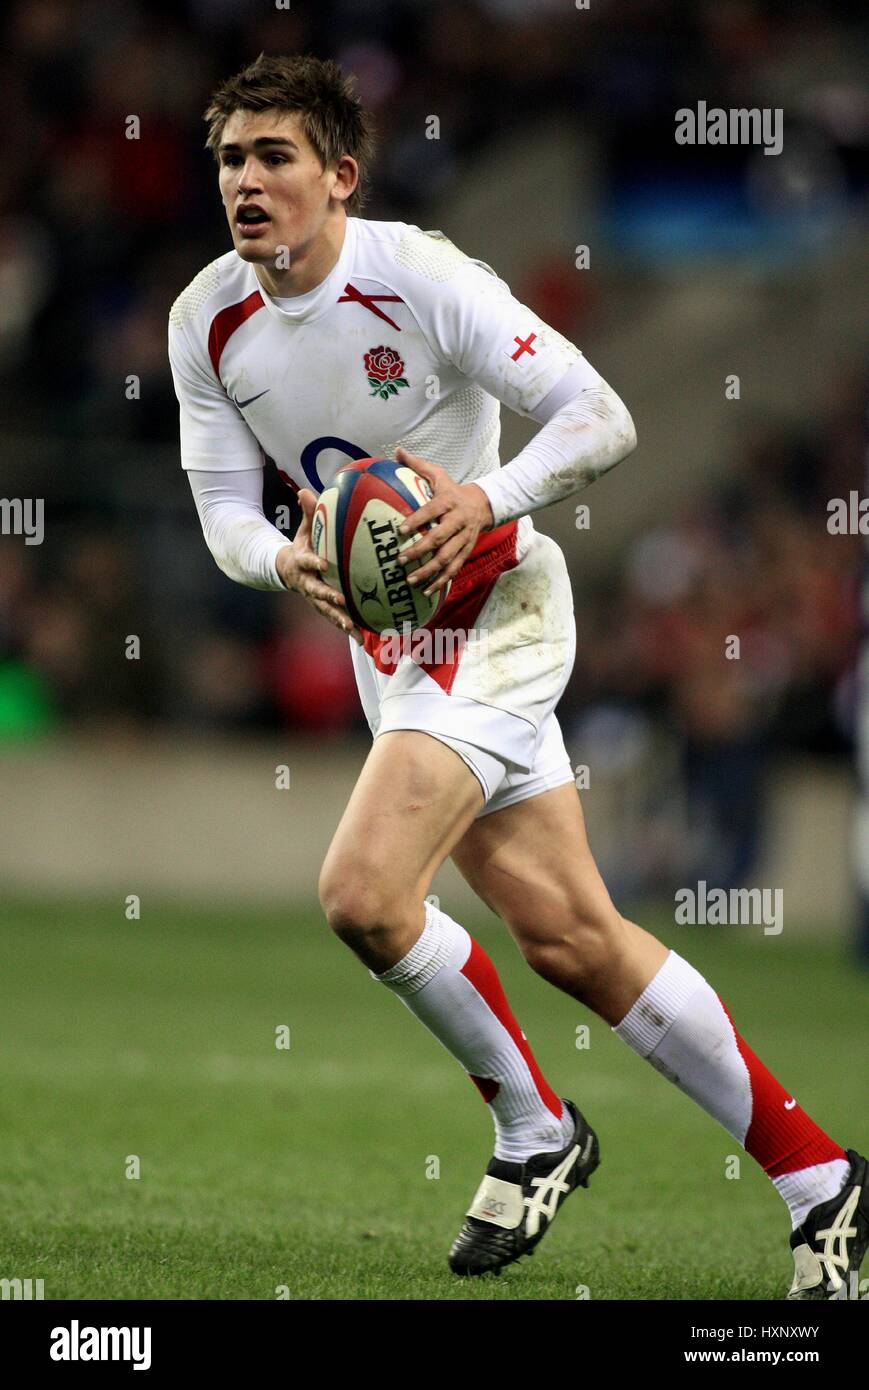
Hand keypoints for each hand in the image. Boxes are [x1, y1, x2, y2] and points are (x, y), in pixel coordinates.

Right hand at [277, 489, 362, 643]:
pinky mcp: (322, 608)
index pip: (307, 562)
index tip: (324, 565)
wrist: (287, 571)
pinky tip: (363, 638)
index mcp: (302, 563)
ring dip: (340, 620)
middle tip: (342, 600)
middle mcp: (307, 584)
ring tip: (354, 629)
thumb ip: (308, 513)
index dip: (314, 563)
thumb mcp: (303, 531)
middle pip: (317, 592)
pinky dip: (348, 630)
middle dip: (328, 597)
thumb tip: (305, 491)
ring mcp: (314, 599)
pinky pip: (336, 620)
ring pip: (327, 612)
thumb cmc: (301, 547)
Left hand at [395, 448, 494, 594]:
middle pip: (439, 538)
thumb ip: (417, 464)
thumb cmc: (453, 490)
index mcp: (448, 502)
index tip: (400, 530)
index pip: (432, 511)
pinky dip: (441, 581)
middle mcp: (458, 522)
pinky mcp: (466, 551)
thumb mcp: (439, 474)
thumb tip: (396, 451)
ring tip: (410, 580)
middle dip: (420, 550)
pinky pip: (454, 569)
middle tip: (400, 559)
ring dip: (429, 571)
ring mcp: (463, 539)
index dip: (417, 520)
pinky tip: (426, 591)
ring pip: (447, 558)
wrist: (484, 505)